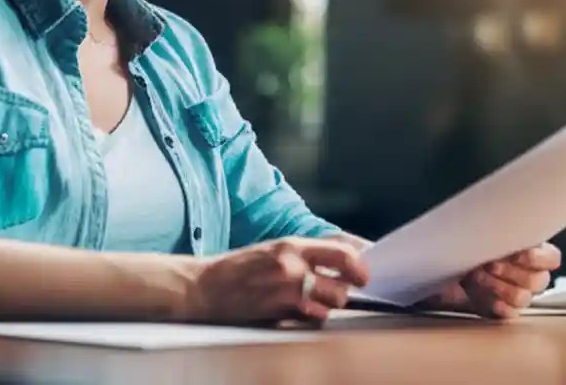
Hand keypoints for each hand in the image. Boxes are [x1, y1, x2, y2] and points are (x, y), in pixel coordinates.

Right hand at [186, 237, 369, 322]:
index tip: (363, 274)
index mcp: (291, 246)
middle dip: (343, 291)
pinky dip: (310, 318)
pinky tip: (298, 312)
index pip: (341, 252)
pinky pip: (309, 320)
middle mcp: (291, 266)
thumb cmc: (237, 268)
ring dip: (327, 306)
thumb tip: (340, 260)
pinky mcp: (277, 313)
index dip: (358, 266)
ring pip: (329, 305)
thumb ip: (304, 255)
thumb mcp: (272, 249)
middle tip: (340, 291)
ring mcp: (284, 292)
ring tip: (313, 302)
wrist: (203, 287)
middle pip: (341, 283)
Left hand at [420, 243, 560, 318]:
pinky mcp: (501, 311)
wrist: (441, 264)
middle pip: (539, 281)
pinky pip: (510, 314)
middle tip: (489, 263)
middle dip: (511, 271)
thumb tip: (504, 220)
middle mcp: (529, 275)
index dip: (538, 258)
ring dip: (498, 286)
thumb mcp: (484, 230)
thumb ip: (499, 230)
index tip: (517, 253)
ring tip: (476, 276)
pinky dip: (497, 305)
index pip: (552, 259)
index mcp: (533, 251)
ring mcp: (517, 295)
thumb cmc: (467, 242)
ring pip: (524, 298)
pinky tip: (485, 297)